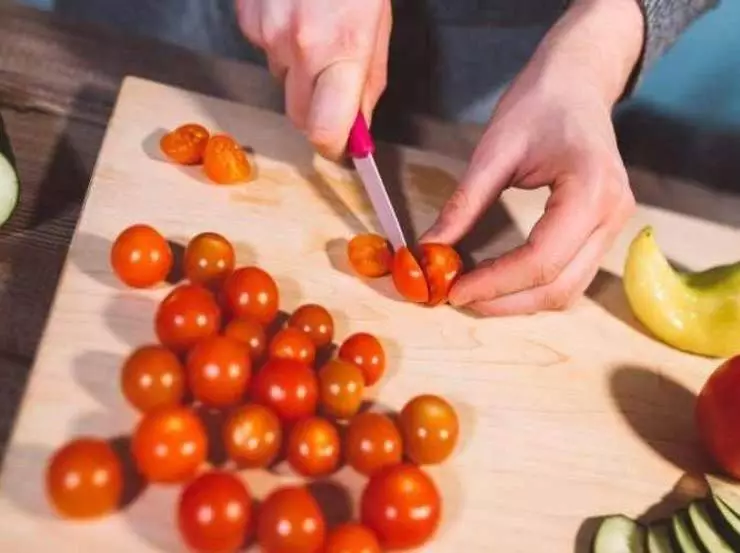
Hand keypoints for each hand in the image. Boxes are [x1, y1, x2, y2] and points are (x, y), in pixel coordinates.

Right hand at [235, 0, 391, 158]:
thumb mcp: (378, 24)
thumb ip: (369, 81)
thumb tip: (359, 124)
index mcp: (343, 50)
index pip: (325, 131)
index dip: (333, 145)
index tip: (340, 146)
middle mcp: (300, 48)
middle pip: (299, 116)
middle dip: (316, 112)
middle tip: (332, 87)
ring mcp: (268, 34)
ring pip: (281, 80)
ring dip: (297, 70)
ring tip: (315, 31)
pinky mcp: (248, 20)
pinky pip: (265, 50)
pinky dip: (280, 41)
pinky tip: (294, 12)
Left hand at [422, 0, 643, 315]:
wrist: (578, 81)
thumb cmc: (540, 102)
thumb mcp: (494, 149)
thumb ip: (464, 202)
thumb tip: (429, 247)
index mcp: (591, 190)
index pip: (541, 260)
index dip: (494, 284)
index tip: (452, 290)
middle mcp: (613, 215)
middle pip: (559, 287)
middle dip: (504, 302)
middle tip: (456, 297)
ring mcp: (615, 225)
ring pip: (568, 290)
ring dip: (519, 301)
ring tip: (474, 292)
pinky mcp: (604, 230)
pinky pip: (571, 275)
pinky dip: (534, 287)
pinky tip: (500, 281)